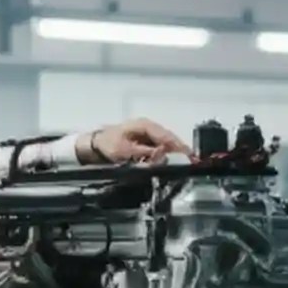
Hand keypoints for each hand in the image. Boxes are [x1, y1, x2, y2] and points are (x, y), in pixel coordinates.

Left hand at [76, 118, 193, 164]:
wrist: (95, 145)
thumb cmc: (108, 145)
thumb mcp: (126, 151)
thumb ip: (145, 152)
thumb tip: (162, 153)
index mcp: (144, 125)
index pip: (166, 135)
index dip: (178, 146)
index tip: (188, 155)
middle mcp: (149, 127)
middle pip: (169, 138)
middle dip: (179, 150)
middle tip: (191, 161)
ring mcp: (147, 133)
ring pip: (165, 142)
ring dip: (173, 152)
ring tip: (185, 162)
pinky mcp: (145, 140)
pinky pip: (159, 146)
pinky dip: (165, 153)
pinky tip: (170, 161)